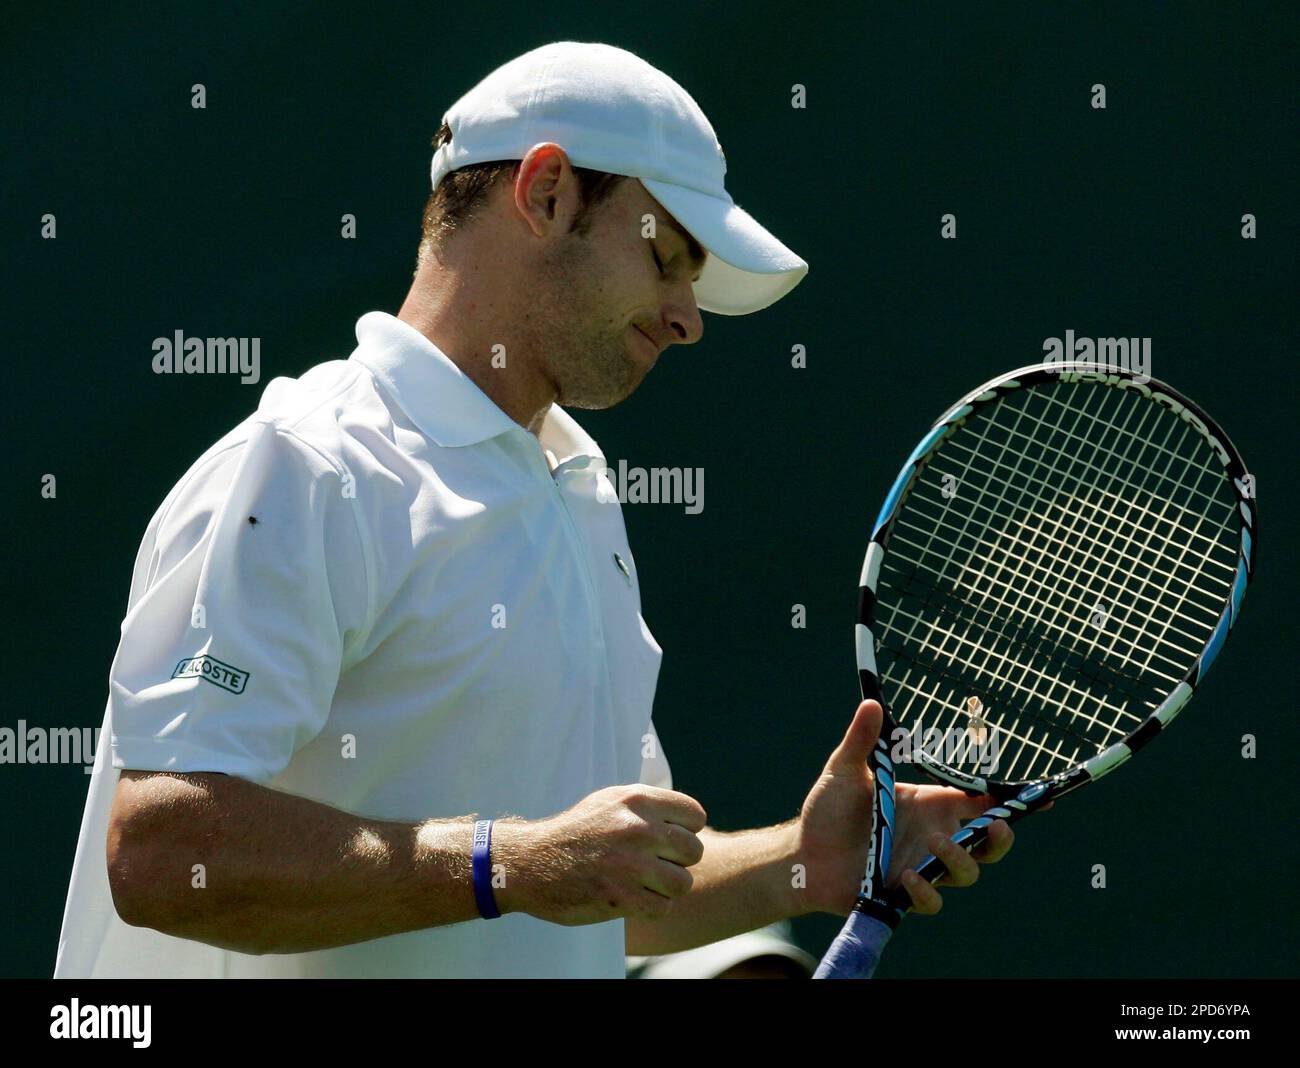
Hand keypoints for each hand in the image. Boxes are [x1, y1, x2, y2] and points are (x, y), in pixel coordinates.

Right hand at [492, 784, 705, 924]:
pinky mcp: (620, 897)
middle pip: (693, 851)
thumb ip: (648, 806)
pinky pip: (662, 908)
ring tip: (645, 883)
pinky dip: (650, 908)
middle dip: (678, 861)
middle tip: (655, 865)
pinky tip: (632, 898)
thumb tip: (690, 819)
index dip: (686, 830)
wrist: (531, 863)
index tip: (667, 840)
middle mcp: (637, 828)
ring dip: (666, 888)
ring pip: (683, 883)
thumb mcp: (610, 802)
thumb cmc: (576, 833)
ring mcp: (629, 864)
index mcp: (636, 800)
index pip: (695, 815)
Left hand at [794, 699, 1017, 916]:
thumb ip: (861, 741)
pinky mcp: (904, 894)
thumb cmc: (827, 811)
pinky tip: (906, 877)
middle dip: (1001, 837)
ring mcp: (922, 866)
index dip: (1012, 800)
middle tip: (996, 827)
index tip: (1043, 797)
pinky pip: (931, 901)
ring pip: (967, 872)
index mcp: (928, 804)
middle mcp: (932, 836)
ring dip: (961, 860)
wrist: (801, 854)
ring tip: (937, 844)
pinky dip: (926, 892)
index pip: (980, 801)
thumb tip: (871, 702)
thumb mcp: (844, 771)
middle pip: (987, 842)